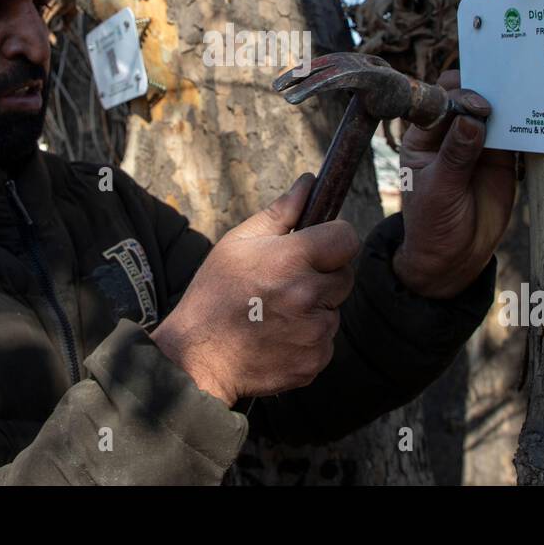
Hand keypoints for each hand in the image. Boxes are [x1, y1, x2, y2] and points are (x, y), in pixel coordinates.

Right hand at [149, 174, 357, 405]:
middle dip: (324, 276)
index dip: (333, 239)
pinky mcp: (313, 363)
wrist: (196, 352)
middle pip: (344, 277)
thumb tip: (309, 182)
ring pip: (334, 312)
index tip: (319, 246)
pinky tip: (279, 337)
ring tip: (277, 313)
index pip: (346, 239)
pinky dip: (309, 341)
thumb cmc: (215, 291)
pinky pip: (325, 343)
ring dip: (315, 311)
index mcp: (292, 259)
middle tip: (288, 283)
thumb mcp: (239, 242)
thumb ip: (281, 212)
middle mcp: (308, 296)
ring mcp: (313, 333)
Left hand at [393, 69, 515, 298]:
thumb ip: (456, 155)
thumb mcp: (440, 189)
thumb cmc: (434, 222)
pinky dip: (525, 124)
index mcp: (424, 136)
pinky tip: (538, 117)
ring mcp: (478, 142)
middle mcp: (450, 132)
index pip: (438, 102)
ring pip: (493, 111)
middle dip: (484, 91)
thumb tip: (472, 120)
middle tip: (502, 99)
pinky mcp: (502, 156)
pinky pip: (515, 133)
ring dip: (507, 103)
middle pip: (467, 98)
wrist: (454, 256)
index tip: (477, 104)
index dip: (457, 96)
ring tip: (525, 96)